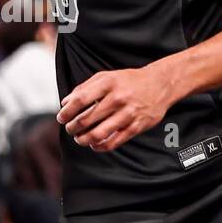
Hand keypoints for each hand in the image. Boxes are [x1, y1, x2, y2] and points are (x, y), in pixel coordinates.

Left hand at [57, 65, 171, 151]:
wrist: (160, 84)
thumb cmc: (129, 81)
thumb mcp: (107, 76)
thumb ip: (84, 87)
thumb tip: (65, 102)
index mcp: (108, 83)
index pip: (81, 99)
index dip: (67, 111)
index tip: (61, 117)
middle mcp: (118, 98)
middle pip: (87, 118)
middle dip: (73, 127)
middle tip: (69, 129)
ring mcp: (128, 113)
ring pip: (99, 133)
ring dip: (84, 139)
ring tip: (79, 139)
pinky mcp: (136, 126)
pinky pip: (114, 142)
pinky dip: (100, 146)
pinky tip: (94, 144)